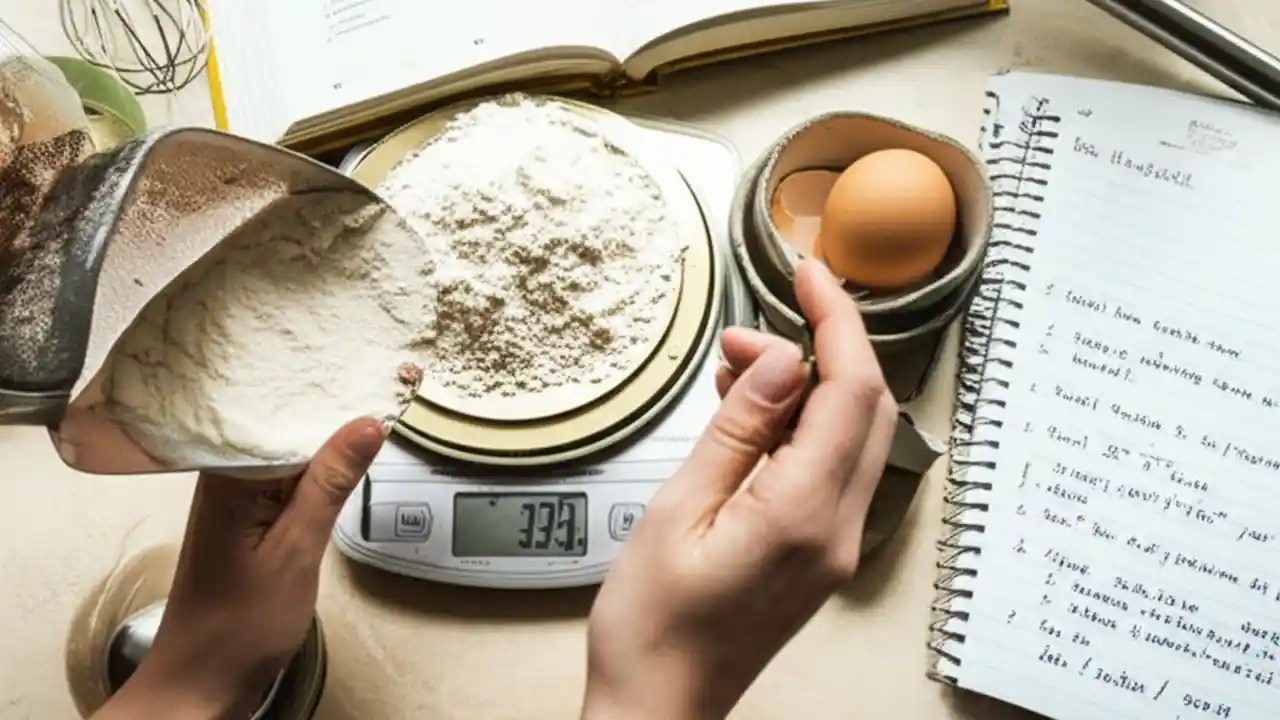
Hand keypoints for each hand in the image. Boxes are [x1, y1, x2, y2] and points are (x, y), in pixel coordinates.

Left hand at [93, 418, 384, 718]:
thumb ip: (330, 484)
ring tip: (376, 422)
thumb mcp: (297, 549)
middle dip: (333, 416)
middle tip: (386, 389)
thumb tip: (366, 425)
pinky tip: (347, 469)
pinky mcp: (249, 522)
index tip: (373, 376)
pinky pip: (288, 484)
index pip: (281, 414)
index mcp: (228, 477)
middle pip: (286, 430)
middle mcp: (227, 480)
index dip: (326, 395)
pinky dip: (319, 477)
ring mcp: (238, 501)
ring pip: (291, 457)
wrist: (202, 683)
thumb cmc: (238, 626)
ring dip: (330, 447)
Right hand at [581, 260, 897, 719]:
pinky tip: (747, 417)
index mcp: (803, 514)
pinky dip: (796, 428)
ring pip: (847, 436)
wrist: (658, 706)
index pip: (849, 391)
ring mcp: (834, 544)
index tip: (810, 274)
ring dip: (804, 389)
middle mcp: (836, 529)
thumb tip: (782, 362)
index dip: (837, 320)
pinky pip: (826, 469)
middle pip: (863, 408)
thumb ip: (738, 429)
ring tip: (733, 372)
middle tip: (750, 332)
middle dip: (818, 349)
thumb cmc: (653, 626)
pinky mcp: (818, 552)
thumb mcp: (678, 510)